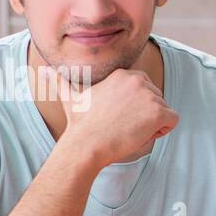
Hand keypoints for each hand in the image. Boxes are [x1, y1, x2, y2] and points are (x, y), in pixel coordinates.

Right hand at [55, 67, 178, 169]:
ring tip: (128, 130)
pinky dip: (162, 132)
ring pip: (164, 112)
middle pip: (157, 100)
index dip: (135, 108)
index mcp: (123, 74)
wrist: (87, 144)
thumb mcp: (71, 98)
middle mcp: (137, 80)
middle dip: (145, 116)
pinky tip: (140, 134)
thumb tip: (42, 72)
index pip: (145, 91)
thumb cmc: (80, 125)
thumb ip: (59, 82)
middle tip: (122, 125)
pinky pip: (172, 122)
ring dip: (152, 125)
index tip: (117, 117)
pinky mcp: (158, 111)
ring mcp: (149, 95)